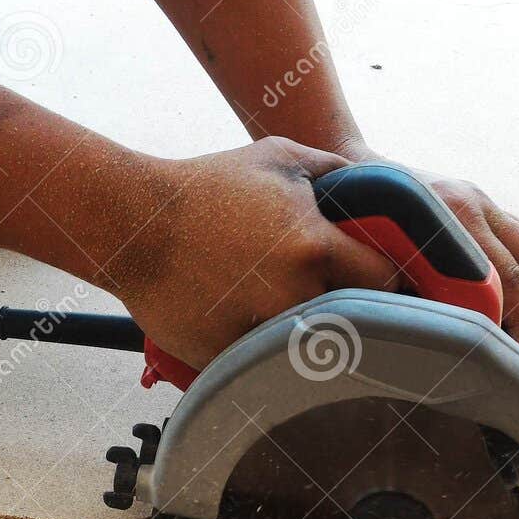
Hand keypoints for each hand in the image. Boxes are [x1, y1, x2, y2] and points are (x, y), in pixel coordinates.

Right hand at [106, 137, 398, 369]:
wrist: (134, 224)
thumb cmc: (206, 185)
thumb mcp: (276, 157)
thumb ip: (332, 170)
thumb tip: (371, 185)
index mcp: (313, 247)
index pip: (385, 278)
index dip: (385, 276)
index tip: (374, 276)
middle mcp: (293, 295)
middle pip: (352, 319)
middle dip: (346, 306)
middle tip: (327, 293)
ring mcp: (258, 332)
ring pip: (307, 346)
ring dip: (304, 331)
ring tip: (282, 309)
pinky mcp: (227, 356)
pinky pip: (262, 361)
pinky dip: (261, 348)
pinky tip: (243, 322)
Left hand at [335, 140, 518, 348]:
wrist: (356, 173)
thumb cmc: (355, 226)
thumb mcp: (373, 260)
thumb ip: (405, 292)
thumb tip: (438, 337)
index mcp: (444, 219)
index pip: (497, 284)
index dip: (505, 326)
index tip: (496, 357)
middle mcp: (472, 205)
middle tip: (516, 355)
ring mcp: (485, 202)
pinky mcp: (490, 204)